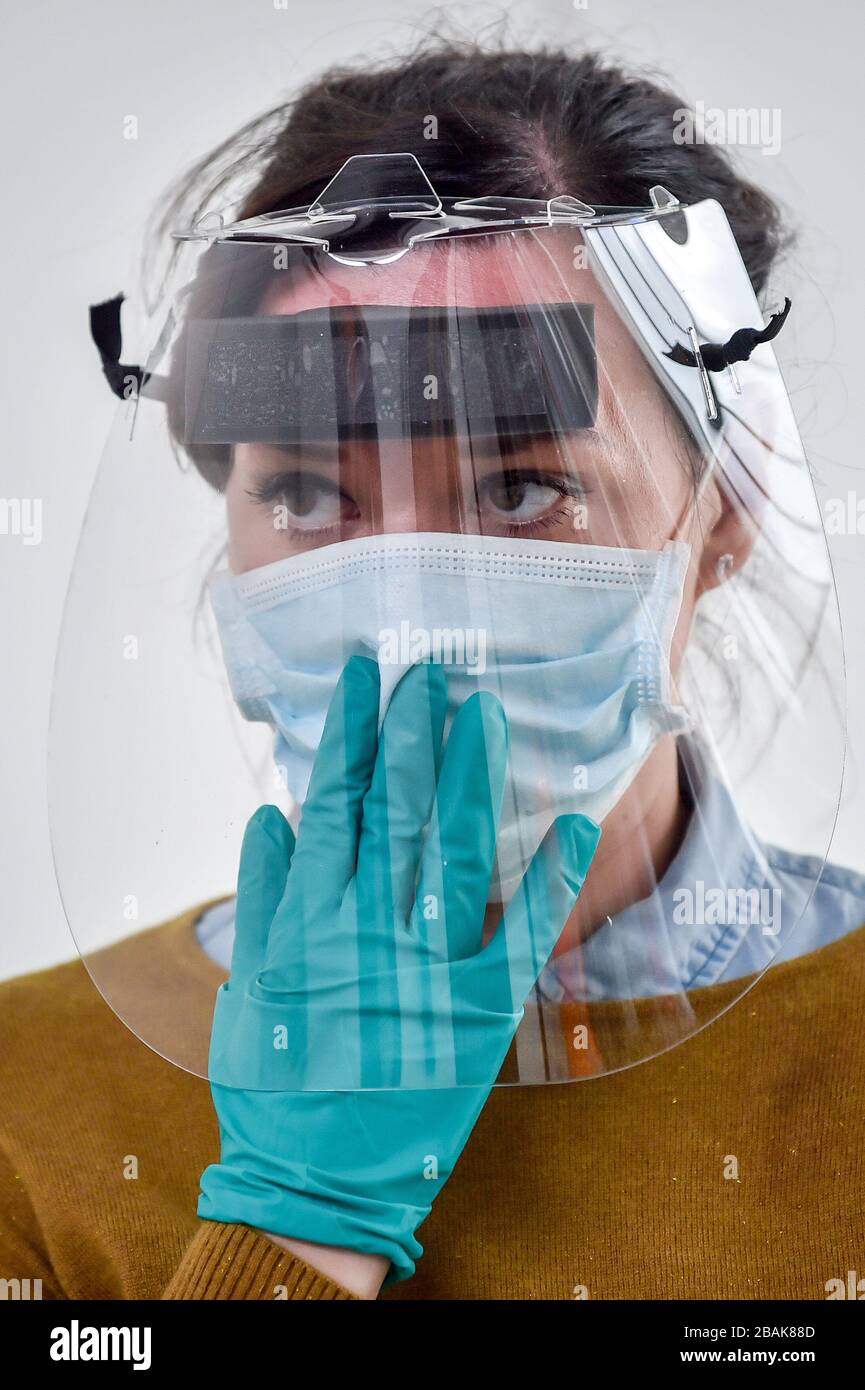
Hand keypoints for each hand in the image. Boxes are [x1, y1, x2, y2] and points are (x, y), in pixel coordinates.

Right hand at [198, 656, 598, 1284]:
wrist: (315, 1184)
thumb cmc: (274, 1085)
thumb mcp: (249, 991)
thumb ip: (259, 901)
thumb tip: (275, 813)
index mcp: (310, 920)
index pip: (333, 802)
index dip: (349, 734)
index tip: (363, 676)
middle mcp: (368, 932)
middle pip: (395, 812)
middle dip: (411, 735)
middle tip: (429, 671)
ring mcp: (426, 970)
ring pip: (451, 853)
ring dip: (467, 779)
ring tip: (484, 712)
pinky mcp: (479, 1014)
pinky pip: (521, 937)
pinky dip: (548, 881)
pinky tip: (574, 825)